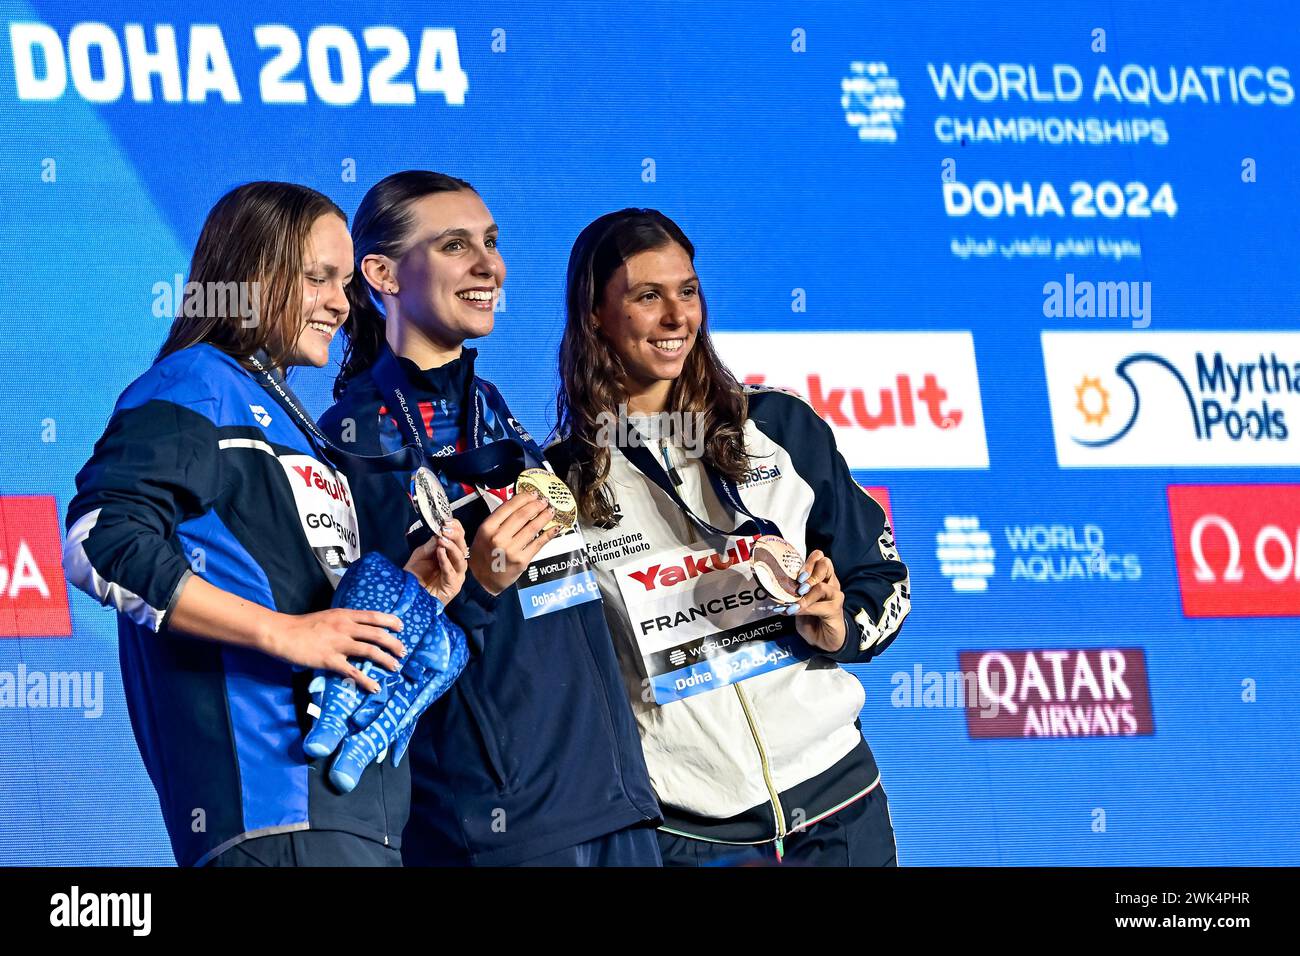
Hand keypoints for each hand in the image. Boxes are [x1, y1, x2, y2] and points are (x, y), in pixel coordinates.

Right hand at [266, 609, 406, 693]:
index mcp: (344, 615)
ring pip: (370, 651)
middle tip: (403, 652)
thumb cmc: (303, 625)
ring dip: (386, 660)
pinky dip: (366, 680)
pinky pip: (353, 671)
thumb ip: (344, 621)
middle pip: (377, 634)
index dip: (391, 621)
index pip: (374, 616)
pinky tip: (374, 687)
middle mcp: (345, 627)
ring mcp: (338, 643)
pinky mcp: (330, 660)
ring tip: (395, 667)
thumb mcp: (328, 617)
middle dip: (394, 643)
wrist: (282, 633)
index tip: (402, 627)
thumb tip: (358, 628)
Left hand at [404, 519, 468, 605]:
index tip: (447, 520)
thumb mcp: (420, 555)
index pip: (459, 538)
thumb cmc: (415, 577)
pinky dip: (446, 561)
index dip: (456, 528)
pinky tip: (440, 552)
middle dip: (455, 535)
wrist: (410, 597)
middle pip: (462, 546)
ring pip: (460, 558)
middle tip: (445, 528)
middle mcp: (456, 563)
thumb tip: (440, 533)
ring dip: (452, 547)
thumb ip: (431, 545)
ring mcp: (456, 575)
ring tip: (442, 539)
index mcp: (450, 554)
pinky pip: (451, 572)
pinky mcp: (453, 586)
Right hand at [467, 492, 560, 594]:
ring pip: (532, 528)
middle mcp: (498, 538)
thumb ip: (499, 520)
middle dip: (536, 505)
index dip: (523, 498)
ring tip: (550, 511)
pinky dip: (549, 534)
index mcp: (487, 528)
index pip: (508, 507)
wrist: (483, 580)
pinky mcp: (522, 561)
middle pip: (522, 515)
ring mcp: (511, 550)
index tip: (532, 493)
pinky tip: (554, 528)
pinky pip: (539, 543)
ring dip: (544, 517)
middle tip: (543, 501)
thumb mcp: (483, 534)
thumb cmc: (484, 555)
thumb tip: (520, 503)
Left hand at [786, 549, 847, 653]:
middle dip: (808, 572)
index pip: (819, 557)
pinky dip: (805, 608)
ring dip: (804, 595)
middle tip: (798, 585)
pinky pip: (820, 605)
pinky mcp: (835, 609)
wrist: (823, 640)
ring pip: (821, 586)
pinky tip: (796, 611)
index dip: (809, 561)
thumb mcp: (798, 603)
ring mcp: (835, 595)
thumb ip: (792, 593)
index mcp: (821, 577)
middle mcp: (830, 582)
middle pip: (825, 564)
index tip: (797, 573)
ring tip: (793, 603)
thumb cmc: (811, 619)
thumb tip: (774, 587)